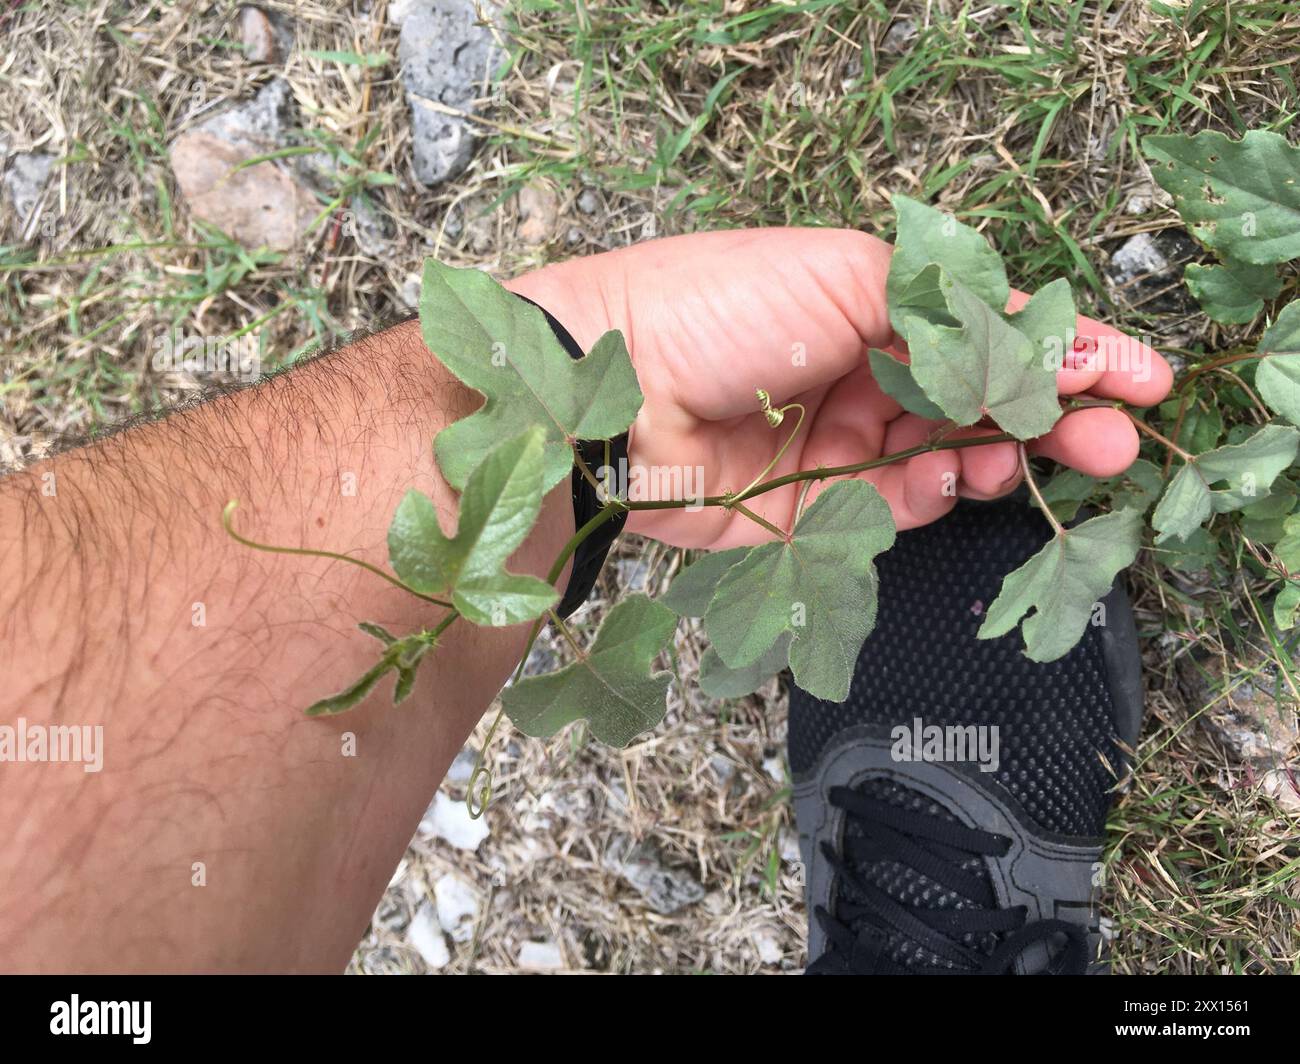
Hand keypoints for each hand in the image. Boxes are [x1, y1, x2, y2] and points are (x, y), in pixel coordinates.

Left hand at [509, 228, 1172, 548]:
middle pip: (980, 406)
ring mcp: (839, 446)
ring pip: (946, 462)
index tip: (1140, 379)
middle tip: (1109, 446)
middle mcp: (861, 377)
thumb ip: (949, 316)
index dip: (1070, 355)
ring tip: (1012, 456)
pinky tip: (943, 477)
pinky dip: (928, 497)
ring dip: (992, 460)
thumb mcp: (846, 276)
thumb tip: (1041, 338)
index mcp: (872, 308)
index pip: (991, 334)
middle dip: (1052, 423)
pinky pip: (892, 511)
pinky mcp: (811, 512)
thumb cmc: (718, 306)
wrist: (609, 391)